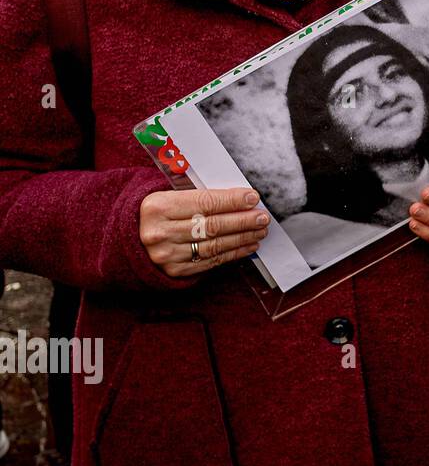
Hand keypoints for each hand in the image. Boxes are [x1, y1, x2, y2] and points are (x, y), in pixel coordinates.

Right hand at [139, 187, 266, 277]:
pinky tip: (248, 245)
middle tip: (262, 217)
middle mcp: (159, 232)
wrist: (129, 239)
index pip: (204, 203)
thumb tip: (240, 197)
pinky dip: (234, 253)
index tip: (253, 198)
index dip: (232, 201)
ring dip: (243, 237)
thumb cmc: (157, 213)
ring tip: (260, 230)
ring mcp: (166, 254)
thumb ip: (199, 195)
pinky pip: (211, 260)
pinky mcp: (175, 270)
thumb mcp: (168, 195)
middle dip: (243, 221)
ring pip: (215, 245)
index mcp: (157, 207)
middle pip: (212, 226)